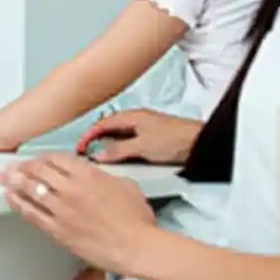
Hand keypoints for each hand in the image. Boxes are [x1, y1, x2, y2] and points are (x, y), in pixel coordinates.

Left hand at [0, 153, 156, 274]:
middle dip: (21, 167)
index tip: (36, 159)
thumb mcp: (125, 184)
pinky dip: (18, 204)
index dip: (41, 157)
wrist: (136, 247)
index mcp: (87, 174)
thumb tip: (94, 175)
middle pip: (38, 171)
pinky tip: (10, 198)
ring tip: (1, 177)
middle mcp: (70, 189)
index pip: (55, 158)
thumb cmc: (136, 220)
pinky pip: (32, 214)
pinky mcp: (58, 231)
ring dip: (13, 182)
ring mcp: (62, 210)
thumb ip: (103, 176)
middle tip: (10, 166)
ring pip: (30, 190)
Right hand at [76, 109, 200, 164]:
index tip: (79, 149)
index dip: (88, 136)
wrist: (200, 145)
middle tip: (87, 157)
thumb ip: (118, 150)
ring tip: (101, 162)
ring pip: (118, 139)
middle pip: (108, 131)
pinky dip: (120, 152)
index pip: (101, 124)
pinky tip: (120, 163)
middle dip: (96, 142)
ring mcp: (144, 130)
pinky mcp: (152, 141)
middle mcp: (136, 121)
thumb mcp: (142, 146)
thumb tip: (98, 155)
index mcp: (131, 117)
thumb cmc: (174, 140)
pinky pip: (129, 145)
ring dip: (109, 149)